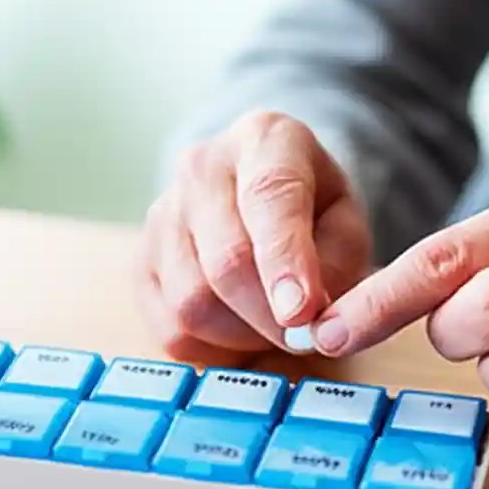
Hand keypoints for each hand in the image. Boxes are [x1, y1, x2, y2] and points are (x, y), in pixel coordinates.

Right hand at [137, 111, 371, 364]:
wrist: (258, 197)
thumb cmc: (312, 212)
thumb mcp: (347, 224)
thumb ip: (339, 265)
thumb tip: (308, 321)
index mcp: (264, 140)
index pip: (268, 196)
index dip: (285, 261)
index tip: (301, 314)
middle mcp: (201, 167)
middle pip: (225, 259)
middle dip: (268, 316)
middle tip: (301, 339)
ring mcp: (161, 214)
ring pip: (192, 302)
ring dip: (241, 336)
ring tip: (270, 327)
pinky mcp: (141, 262)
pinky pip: (170, 328)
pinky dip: (210, 348)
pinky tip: (237, 332)